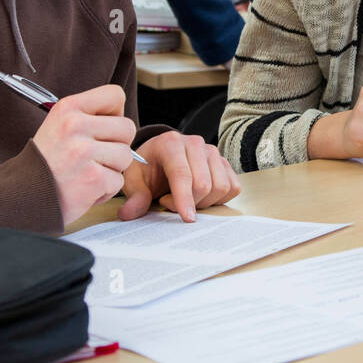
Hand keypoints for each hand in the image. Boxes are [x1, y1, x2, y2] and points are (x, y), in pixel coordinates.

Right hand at [33, 85, 136, 224]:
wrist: (21, 195)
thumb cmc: (45, 162)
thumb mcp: (58, 125)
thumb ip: (88, 116)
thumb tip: (121, 116)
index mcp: (68, 107)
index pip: (115, 95)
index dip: (116, 113)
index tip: (102, 127)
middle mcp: (75, 126)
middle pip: (127, 128)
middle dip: (117, 145)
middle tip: (94, 156)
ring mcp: (84, 152)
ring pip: (126, 155)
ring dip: (111, 169)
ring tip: (86, 173)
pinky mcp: (93, 178)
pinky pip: (118, 181)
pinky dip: (104, 190)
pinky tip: (84, 189)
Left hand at [118, 131, 240, 220]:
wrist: (158, 156)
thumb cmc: (146, 167)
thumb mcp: (132, 180)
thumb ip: (134, 196)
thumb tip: (129, 213)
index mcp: (170, 144)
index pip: (182, 174)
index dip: (185, 199)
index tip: (187, 219)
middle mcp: (195, 143)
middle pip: (204, 184)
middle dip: (190, 203)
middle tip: (168, 202)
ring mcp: (212, 151)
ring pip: (221, 187)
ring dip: (205, 202)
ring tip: (185, 198)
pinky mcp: (223, 162)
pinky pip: (233, 187)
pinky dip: (219, 198)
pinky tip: (201, 197)